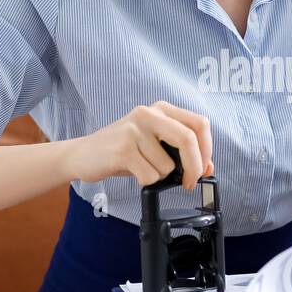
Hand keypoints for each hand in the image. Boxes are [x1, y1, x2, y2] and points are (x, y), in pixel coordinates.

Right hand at [65, 101, 213, 190]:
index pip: (199, 124)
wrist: (83, 154)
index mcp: (162, 109)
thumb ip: (182, 153)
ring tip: (141, 167)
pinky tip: (131, 171)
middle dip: (194, 167)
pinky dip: (145, 181)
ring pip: (167, 165)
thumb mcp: (155, 146)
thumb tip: (209, 167)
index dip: (207, 149)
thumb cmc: (123, 151)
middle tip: (189, 183)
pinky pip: (150, 175)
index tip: (203, 168)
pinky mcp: (123, 148)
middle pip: (188, 140)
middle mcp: (149, 113)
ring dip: (159, 176)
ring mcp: (135, 129)